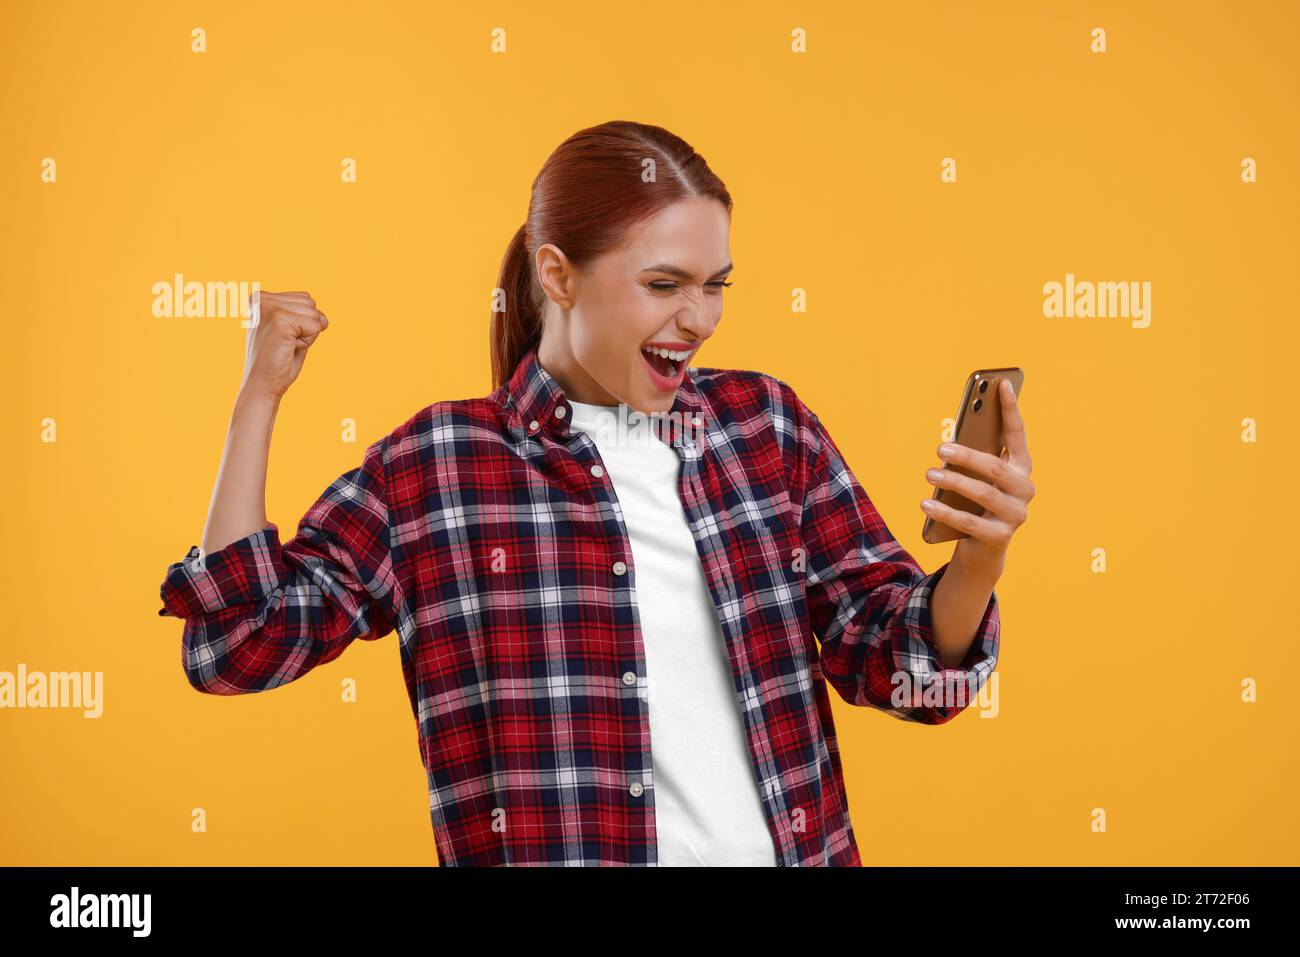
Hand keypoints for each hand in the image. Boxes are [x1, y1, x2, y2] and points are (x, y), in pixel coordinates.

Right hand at [240, 290, 329, 400]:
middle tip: (284, 344)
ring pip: (314, 314)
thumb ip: (304, 316)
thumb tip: (324, 318)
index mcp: (261, 298)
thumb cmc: (277, 362)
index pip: (304, 298)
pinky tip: (288, 349)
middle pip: (310, 303)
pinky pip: (315, 325)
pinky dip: (308, 341)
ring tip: (285, 346)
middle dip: (305, 327)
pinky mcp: (280, 319)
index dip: (301, 322)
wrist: (262, 385)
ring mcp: (270, 308)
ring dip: (306, 335)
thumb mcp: (290, 331)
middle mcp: (262, 299)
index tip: (281, 338)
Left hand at [921, 377, 1034, 579]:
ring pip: (983, 494)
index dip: (1011, 409)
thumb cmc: (977, 500)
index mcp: (1020, 467)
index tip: (1002, 384)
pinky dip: (945, 511)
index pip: (1017, 434)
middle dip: (966, 456)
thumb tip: (950, 440)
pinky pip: (969, 522)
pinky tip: (925, 503)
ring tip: (929, 473)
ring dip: (953, 482)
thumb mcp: (976, 477)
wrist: (983, 547)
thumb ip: (973, 456)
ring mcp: (1016, 514)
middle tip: (939, 449)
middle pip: (995, 468)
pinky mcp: (1000, 537)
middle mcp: (1024, 489)